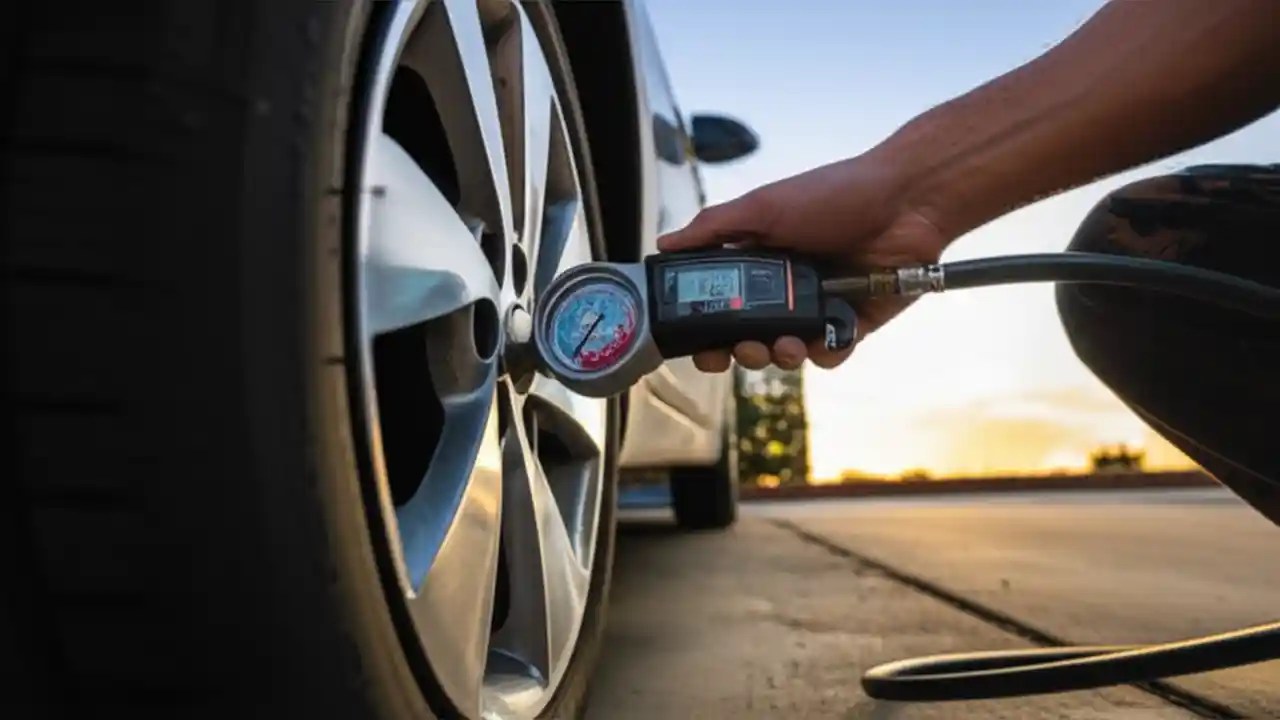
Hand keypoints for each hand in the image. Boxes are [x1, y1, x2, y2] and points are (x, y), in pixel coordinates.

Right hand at [658, 152, 950, 372]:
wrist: (906, 201)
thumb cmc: (836, 194)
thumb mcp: (765, 205)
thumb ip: (714, 227)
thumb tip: (664, 244)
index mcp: (758, 261)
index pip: (719, 303)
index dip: (704, 327)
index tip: (697, 342)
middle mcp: (784, 287)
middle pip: (747, 337)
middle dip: (739, 350)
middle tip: (741, 348)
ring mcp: (817, 307)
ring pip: (785, 352)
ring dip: (778, 356)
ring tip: (785, 344)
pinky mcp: (852, 323)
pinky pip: (830, 355)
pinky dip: (825, 352)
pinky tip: (824, 340)